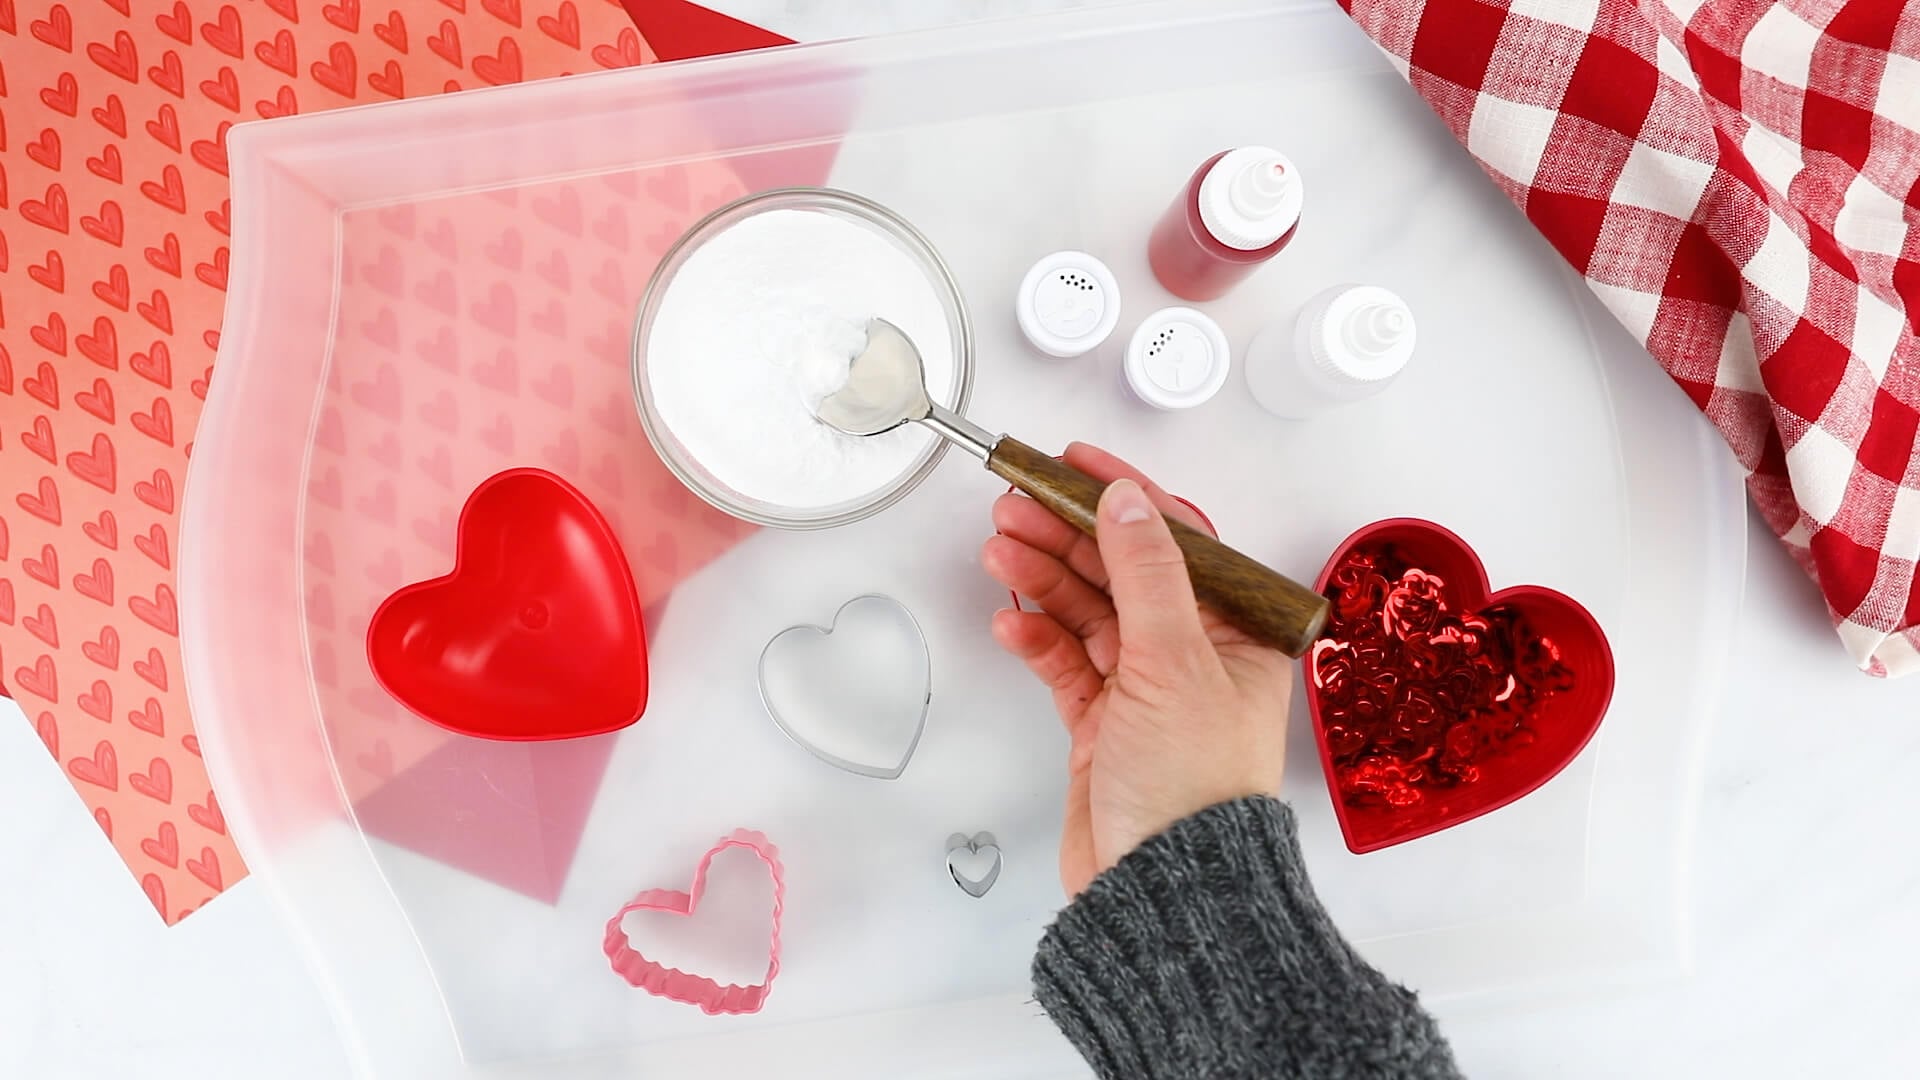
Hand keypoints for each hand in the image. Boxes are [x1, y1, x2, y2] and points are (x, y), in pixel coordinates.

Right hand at [981, 443, 1292, 895]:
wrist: (1163, 890)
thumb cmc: (1194, 789)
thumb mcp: (1174, 661)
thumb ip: (1146, 573)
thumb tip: (1128, 499)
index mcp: (1238, 634)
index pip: (1178, 542)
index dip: (1125, 497)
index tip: (1076, 464)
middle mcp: (1195, 657)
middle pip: (1123, 571)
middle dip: (1067, 534)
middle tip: (1015, 504)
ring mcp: (1145, 691)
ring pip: (1087, 613)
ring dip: (1043, 579)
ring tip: (1000, 552)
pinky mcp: (1102, 727)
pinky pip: (1064, 663)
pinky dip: (1036, 640)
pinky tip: (1011, 622)